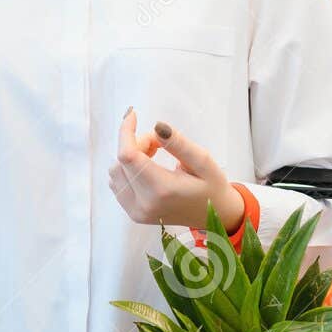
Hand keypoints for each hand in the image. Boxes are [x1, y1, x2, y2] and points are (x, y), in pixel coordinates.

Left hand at [108, 108, 243, 231]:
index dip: (126, 132)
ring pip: (115, 171)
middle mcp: (144, 203)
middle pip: (122, 161)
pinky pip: (117, 184)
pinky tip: (147, 169)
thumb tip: (156, 127)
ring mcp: (136, 211)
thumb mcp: (203, 161)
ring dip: (131, 157)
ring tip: (154, 157)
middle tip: (160, 144)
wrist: (215, 216)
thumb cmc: (212, 187)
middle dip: (136, 144)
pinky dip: (128, 170)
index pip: (128, 156)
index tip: (132, 115)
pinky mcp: (133, 213)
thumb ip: (178, 143)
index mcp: (162, 189)